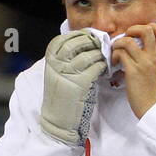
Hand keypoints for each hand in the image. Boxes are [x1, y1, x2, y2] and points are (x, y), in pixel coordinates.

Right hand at [39, 31, 106, 146]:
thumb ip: (66, 57)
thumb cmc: (61, 94)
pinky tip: (105, 69)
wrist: (58, 119)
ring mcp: (68, 72)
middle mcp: (57, 63)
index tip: (91, 37)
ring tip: (105, 57)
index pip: (67, 38)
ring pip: (90, 55)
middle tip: (102, 45)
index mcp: (50, 58)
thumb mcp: (57, 72)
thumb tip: (86, 41)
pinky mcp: (81, 83)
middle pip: (79, 43)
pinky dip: (103, 66)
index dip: (81, 35)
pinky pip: (97, 68)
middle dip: (93, 42)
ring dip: (100, 54)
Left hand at [111, 23, 155, 118]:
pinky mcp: (133, 71)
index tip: (140, 33)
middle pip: (147, 30)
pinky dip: (114, 55)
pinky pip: (120, 54)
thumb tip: (135, 48)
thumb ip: (150, 58)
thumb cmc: (150, 91)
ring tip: (116, 52)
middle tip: (127, 38)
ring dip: (117, 43)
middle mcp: (152, 57)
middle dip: (133, 28)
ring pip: (128, 41)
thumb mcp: (155, 70)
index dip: (152, 26)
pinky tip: (114, 62)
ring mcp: (143, 63)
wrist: (151, 107)